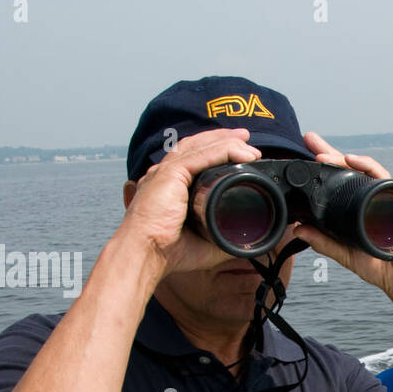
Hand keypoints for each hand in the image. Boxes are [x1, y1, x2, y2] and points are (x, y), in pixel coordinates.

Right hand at [119, 127, 261, 274]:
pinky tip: (240, 151)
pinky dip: (222, 150)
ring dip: (225, 140)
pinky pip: (200, 155)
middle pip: (196, 146)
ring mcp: (166, 172)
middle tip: (245, 137)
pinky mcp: (170, 174)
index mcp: (169, 187)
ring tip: (246, 140)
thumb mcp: (204, 244)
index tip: (240, 152)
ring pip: (199, 146)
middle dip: (222, 138)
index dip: (216, 152)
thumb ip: (222, 239)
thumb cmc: (168, 253)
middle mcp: (165, 174)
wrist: (146, 254)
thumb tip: (243, 242)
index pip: (193, 159)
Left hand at [291, 131, 392, 324]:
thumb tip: (299, 230)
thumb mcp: (347, 255)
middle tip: (311, 140)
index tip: (304, 161)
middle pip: (349, 171)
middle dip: (329, 154)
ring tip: (322, 154)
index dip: (323, 172)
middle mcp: (372, 200)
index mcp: (358, 211)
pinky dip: (368, 166)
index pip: (339, 186)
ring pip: (363, 170)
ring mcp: (386, 197)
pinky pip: (383, 177)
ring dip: (342, 159)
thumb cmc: (383, 269)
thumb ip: (325, 242)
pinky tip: (352, 160)